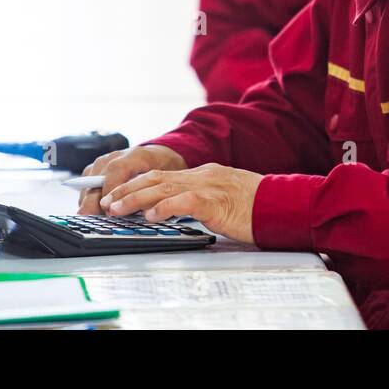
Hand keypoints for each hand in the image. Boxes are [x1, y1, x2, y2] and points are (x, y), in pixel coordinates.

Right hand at [77, 144, 186, 214]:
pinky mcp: (96, 168)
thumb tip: (146, 210)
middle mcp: (116, 156)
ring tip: (93, 218)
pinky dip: (88, 198)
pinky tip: (93, 210)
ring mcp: (104, 161)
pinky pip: (86, 183)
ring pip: (89, 182)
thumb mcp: (166, 178)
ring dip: (89, 201)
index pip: (117, 170)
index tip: (110, 210)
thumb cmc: (165, 167)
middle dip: (93, 201)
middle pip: (97, 178)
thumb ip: (155, 191)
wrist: (160, 154)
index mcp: (136, 155)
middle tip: (94, 219)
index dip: (111, 191)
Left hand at [100, 162, 263, 243]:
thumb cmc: (257, 206)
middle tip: (107, 200)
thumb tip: (177, 209)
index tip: (117, 193)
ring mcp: (209, 185)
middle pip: (156, 178)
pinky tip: (150, 215)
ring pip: (164, 187)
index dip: (137, 184)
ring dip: (136, 198)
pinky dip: (164, 207)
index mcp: (203, 174)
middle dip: (128, 189)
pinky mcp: (216, 201)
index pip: (162, 175)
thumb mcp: (224, 198)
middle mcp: (202, 175)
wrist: (281, 204)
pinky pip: (184, 202)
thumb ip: (201, 199)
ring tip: (117, 208)